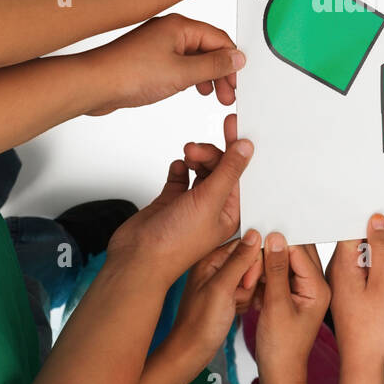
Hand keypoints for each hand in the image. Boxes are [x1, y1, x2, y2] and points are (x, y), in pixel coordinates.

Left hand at [86, 13, 243, 114]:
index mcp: (180, 26)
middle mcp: (170, 31)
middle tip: (227, 93)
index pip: (219, 39)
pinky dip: (191, 77)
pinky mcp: (150, 59)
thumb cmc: (129, 73)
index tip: (237, 80)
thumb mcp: (182, 73)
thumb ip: (214, 66)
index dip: (232, 61)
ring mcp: (159, 45)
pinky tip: (191, 89)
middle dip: (221, 71)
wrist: (94, 84)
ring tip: (213, 95)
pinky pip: (180, 65)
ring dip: (207, 76)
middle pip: (208, 48)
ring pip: (194, 57)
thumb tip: (237, 58)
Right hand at [104, 122, 254, 277]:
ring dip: (197, 158)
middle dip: (211, 154)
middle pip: (221, 169)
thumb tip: (245, 148)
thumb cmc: (175, 244)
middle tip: (196, 149)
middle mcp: (213, 208)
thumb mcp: (209, 201)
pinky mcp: (171, 202)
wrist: (137, 257)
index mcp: (231, 213)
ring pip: (202, 170)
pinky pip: (181, 177)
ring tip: (187, 155)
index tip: (233, 127)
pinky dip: (180, 168)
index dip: (238, 150)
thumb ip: (228, 171)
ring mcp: (191, 205)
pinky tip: (177, 167)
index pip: (241, 175)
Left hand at [163, 231, 263, 375]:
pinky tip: (236, 310)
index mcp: (210, 259)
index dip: (253, 262)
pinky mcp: (227, 295)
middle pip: (250, 261)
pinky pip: (248, 291)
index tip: (248, 279)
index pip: (244, 244)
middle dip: (250, 280)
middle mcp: (215, 267)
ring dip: (248, 293)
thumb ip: (240, 260)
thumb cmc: (199, 324)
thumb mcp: (222, 288)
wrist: (192, 352)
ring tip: (234, 305)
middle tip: (237, 295)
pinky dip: (247, 301)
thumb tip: (254, 235)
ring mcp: (221, 282)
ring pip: (251, 277)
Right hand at [253, 235, 330, 383]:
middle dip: (272, 253)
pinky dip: (265, 278)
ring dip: (266, 267)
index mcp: (318, 287)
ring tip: (252, 281)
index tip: (256, 243)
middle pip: (295, 252)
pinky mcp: (293, 295)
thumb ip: (276, 269)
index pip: (300, 250)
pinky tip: (255, 288)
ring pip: (285, 263)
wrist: (279, 373)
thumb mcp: (276, 305)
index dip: (277, 244)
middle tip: (252, 262)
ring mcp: (305, 290)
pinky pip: (279, 275)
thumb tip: (275, 239)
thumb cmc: (281, 347)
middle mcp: (316, 285)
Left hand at [327, 216, 383, 370]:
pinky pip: (356, 267)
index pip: (350, 229)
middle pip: (353, 239)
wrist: (362, 361)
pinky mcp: (343, 289)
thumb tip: (376, 220)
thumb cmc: (372, 328)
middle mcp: (334, 270)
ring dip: (377, 254)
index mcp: (340, 266)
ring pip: (357, 253)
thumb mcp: (383, 284)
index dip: (372, 226)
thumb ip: (380, 249)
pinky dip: (372, 267)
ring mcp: (338, 280)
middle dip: (377, 240)